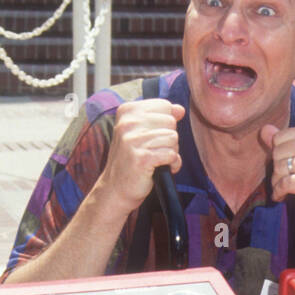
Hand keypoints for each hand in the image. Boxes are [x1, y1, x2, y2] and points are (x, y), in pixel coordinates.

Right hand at [100, 99, 185, 214]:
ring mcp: (134, 140)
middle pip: (170, 122)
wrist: (115, 189)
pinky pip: (172, 155)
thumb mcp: (142, 133)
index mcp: (127, 111)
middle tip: (155, 151)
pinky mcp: (142, 158)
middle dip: (169, 139)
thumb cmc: (130, 160)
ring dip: (171, 152)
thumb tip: (180, 109)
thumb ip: (161, 117)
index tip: (154, 137)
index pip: (164, 106)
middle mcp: (128, 123)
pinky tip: (161, 169)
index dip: (166, 124)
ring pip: (173, 138)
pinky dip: (172, 164)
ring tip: (157, 160)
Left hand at [260, 121, 294, 248]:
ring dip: (277, 183)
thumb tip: (264, 129)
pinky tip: (282, 196)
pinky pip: (284, 183)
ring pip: (280, 167)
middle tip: (284, 180)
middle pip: (278, 152)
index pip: (280, 137)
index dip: (278, 155)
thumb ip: (283, 142)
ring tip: (283, 189)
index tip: (285, 166)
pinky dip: (279, 192)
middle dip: (277, 170)